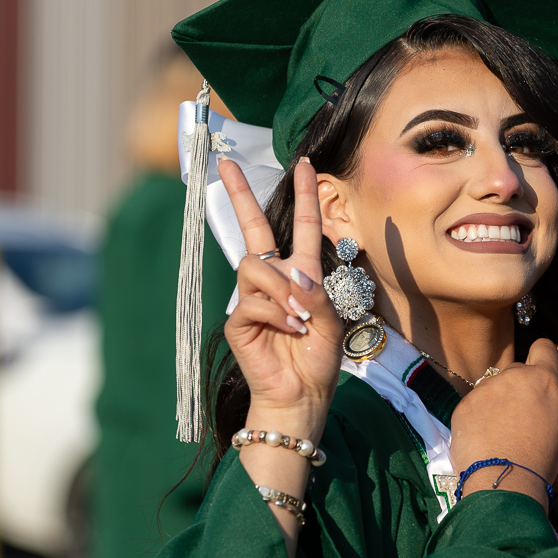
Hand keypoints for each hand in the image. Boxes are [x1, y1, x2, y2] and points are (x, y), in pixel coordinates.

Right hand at [220, 157, 340, 433]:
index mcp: (301, 274)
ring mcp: (252, 298)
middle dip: (241, 194)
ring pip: (256, 268)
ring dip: (282, 290)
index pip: (302, 226)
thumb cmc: (319, 358)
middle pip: (254, 228)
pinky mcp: (239, 320)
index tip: (304, 163)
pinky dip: (276, 314)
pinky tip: (289, 331)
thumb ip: (315, 294)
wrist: (302, 394)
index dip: (304, 195)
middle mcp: (273, 280)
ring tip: (300, 318)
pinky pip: (253, 302)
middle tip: (226, 164)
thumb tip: (290, 277)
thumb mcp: (332, 320)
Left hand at [450, 339, 557, 510]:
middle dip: (518, 388)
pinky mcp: (464, 403)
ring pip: (492, 387)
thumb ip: (547, 398)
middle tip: (519, 418)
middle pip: (516, 371)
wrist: (505, 481)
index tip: (540, 374)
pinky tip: (484, 439)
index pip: (544, 347)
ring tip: (500, 434)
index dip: (542, 359)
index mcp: (543, 379)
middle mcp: (514, 375)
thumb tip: (538, 394)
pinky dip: (477, 417)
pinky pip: (473, 404)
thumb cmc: (540, 459)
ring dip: (496, 403)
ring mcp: (486, 388)